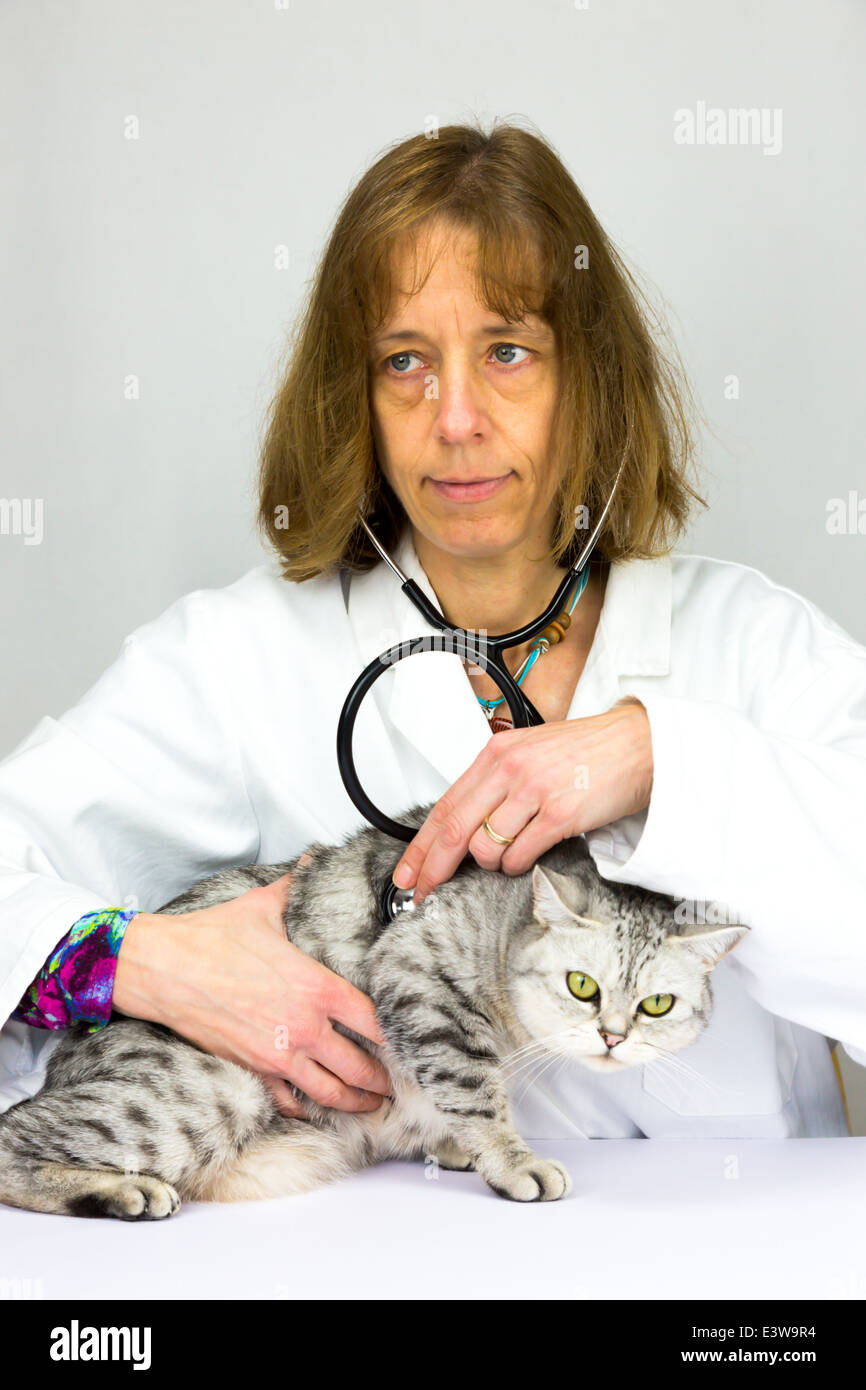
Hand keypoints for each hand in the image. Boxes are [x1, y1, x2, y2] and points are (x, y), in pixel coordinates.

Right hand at [113, 865, 391, 1117]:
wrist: (163, 968)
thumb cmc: (211, 937)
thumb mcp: (264, 906)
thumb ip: (298, 884)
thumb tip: (315, 857)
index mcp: (316, 987)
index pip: (374, 1020)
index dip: (397, 1034)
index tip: (408, 1039)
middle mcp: (303, 1027)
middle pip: (360, 1066)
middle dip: (383, 1079)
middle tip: (398, 1083)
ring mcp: (277, 1054)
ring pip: (330, 1092)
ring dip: (355, 1101)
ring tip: (372, 1104)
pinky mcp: (251, 1070)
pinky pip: (288, 1102)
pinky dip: (307, 1109)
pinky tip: (318, 1108)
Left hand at [391, 698, 653, 905]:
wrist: (638, 744)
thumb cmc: (588, 751)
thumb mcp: (530, 751)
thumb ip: (496, 781)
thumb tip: (464, 824)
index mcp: (496, 753)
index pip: (444, 805)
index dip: (420, 845)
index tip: (408, 871)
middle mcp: (510, 769)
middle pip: (454, 830)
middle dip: (434, 868)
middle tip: (423, 891)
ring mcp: (534, 791)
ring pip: (485, 847)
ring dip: (489, 865)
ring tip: (506, 858)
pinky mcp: (560, 813)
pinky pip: (520, 855)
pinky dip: (516, 866)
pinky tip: (525, 859)